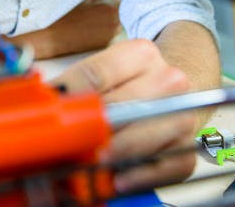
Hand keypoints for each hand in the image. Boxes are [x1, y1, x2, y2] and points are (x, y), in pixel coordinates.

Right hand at [21, 0, 120, 58]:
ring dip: (112, 24)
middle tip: (103, 12)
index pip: (120, 4)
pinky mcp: (103, 45)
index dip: (116, 2)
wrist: (55, 38)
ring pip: (117, 27)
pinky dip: (106, 33)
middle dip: (115, 13)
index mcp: (108, 10)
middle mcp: (112, 24)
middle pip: (120, 16)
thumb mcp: (81, 1)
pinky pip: (110, 37)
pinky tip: (94, 31)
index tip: (113, 1)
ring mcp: (109, 36)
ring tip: (97, 22)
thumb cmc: (66, 18)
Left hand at [50, 39, 198, 192]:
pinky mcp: (189, 145)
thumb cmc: (128, 85)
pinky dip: (142, 176)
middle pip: (124, 106)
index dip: (69, 96)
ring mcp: (184, 113)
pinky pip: (169, 164)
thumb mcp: (104, 73)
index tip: (50, 113)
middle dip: (94, 128)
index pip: (96, 74)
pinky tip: (119, 180)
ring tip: (90, 163)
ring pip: (147, 136)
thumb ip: (76, 85)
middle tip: (70, 143)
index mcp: (141, 54)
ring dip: (116, 153)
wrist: (170, 93)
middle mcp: (169, 80)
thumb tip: (45, 102)